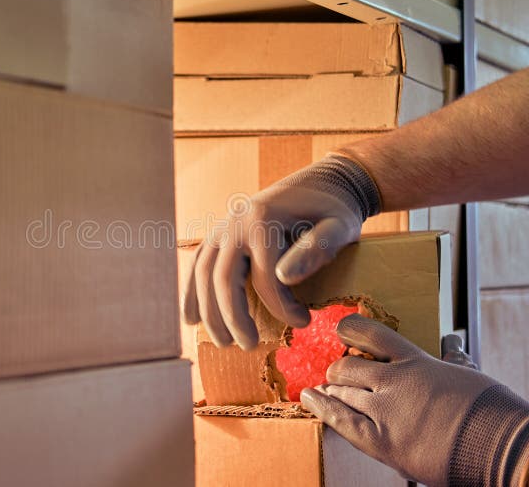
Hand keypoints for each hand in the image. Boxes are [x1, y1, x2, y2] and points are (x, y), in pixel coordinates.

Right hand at [180, 155, 379, 349]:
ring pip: (204, 274)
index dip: (281, 307)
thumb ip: (317, 249)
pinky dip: (192, 292)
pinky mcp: (219, 232)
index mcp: (264, 220)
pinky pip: (198, 263)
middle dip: (234, 318)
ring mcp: (223, 226)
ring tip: (224, 342)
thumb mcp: (338, 226)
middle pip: (224, 279)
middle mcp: (236, 222)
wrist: (321, 182)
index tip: (304, 322)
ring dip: (209, 312)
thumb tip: (285, 277)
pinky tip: (190, 319)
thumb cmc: (334, 209)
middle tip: (249, 346)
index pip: (264, 277)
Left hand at [301, 314, 528, 486]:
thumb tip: (453, 341)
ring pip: (342, 392)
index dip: (351, 329)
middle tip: (335, 376)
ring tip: (320, 390)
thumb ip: (449, 359)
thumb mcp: (466, 373)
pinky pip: (342, 421)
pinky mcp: (383, 441)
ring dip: (330, 390)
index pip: (372, 334)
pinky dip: (323, 408)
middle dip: (338, 371)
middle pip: (348, 366)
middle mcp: (395, 380)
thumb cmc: (490, 410)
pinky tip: (310, 399)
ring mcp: (386, 410)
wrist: (500, 444)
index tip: (340, 330)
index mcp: (416, 361)